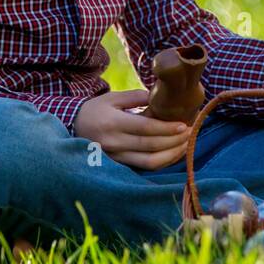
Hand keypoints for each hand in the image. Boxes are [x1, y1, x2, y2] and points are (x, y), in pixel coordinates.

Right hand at [72, 89, 191, 168]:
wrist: (73, 128)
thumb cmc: (96, 110)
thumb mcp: (112, 97)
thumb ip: (136, 96)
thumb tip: (160, 96)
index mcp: (113, 122)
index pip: (144, 128)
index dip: (166, 128)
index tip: (184, 125)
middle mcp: (114, 142)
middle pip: (150, 146)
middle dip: (174, 141)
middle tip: (190, 132)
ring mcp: (116, 156)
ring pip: (149, 161)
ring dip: (171, 154)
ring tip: (186, 144)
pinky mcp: (119, 165)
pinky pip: (144, 167)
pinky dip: (162, 162)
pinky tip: (174, 153)